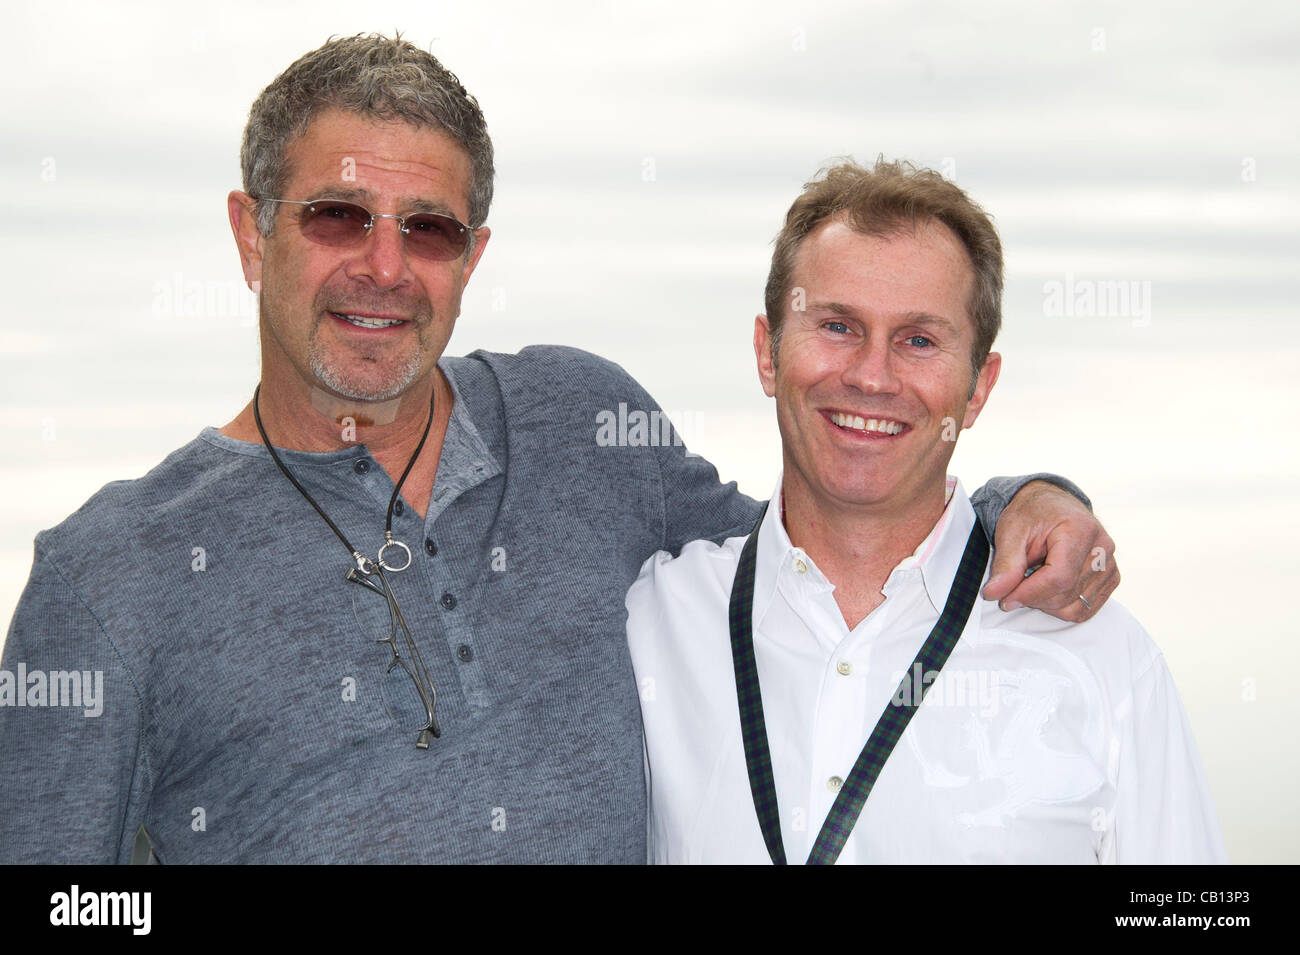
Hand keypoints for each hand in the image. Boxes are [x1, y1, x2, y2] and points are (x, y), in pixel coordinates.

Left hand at [982, 480, 1119, 621]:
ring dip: (1046, 604)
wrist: (1053, 504)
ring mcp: (1110, 565)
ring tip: (1031, 582)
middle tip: (1012, 588)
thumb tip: (994, 594)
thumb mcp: (1011, 530)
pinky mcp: (1110, 578)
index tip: (1005, 600)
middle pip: (1066, 594)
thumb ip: (1005, 564)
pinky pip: (1085, 609)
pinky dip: (1061, 607)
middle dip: (1033, 599)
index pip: (1059, 577)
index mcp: (1081, 529)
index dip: (1030, 594)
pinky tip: (1046, 590)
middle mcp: (1103, 548)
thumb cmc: (1033, 513)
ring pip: (1075, 607)